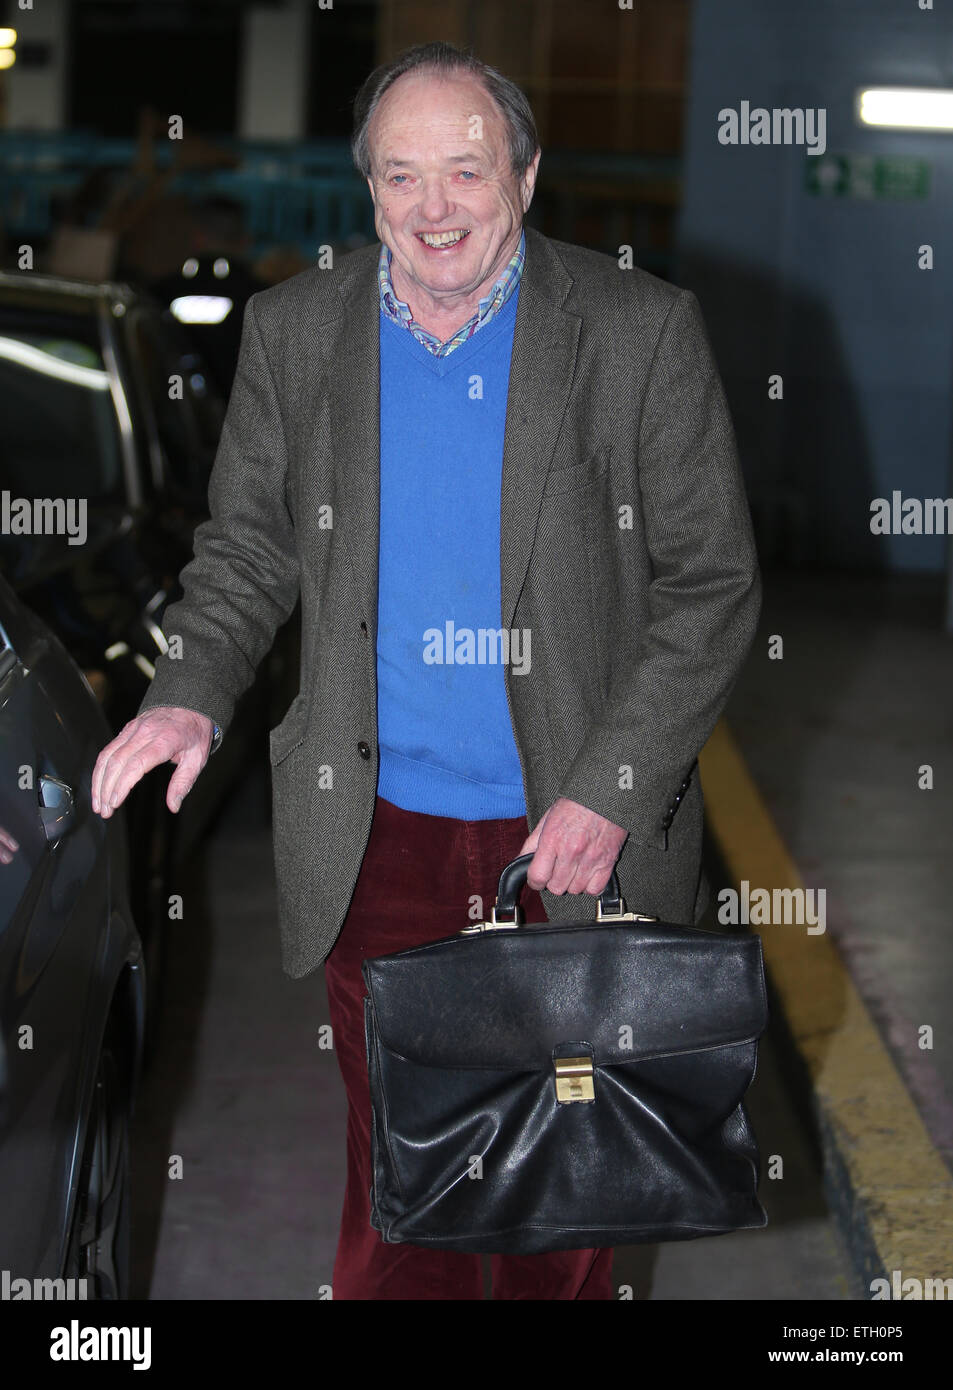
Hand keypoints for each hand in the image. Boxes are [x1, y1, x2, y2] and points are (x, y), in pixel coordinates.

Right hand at [91, 706, 214, 817]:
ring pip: (107, 756)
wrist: (190, 704)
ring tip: (98, 804)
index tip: (114, 803)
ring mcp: (133, 729)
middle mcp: (145, 733)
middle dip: (105, 789)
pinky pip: (108, 750)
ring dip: (98, 782)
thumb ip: (183, 783)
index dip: (121, 785)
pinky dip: (100, 769)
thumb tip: (173, 806)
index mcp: (164, 741)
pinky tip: (99, 785)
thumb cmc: (194, 732)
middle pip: (116, 762)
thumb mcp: (197, 759)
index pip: (135, 764)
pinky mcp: (126, 730)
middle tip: (104, 811)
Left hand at [518, 796, 627, 896]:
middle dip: (553, 882)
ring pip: (575, 890)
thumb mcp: (547, 818)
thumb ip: (532, 842)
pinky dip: (590, 886)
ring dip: (572, 883)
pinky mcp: (608, 862)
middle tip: (557, 871)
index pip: (537, 877)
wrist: (604, 794)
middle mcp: (571, 851)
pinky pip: (595, 889)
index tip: (537, 879)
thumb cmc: (574, 804)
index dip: (534, 882)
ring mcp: (591, 859)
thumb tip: (520, 861)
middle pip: (556, 887)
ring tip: (573, 870)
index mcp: (552, 840)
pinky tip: (587, 874)